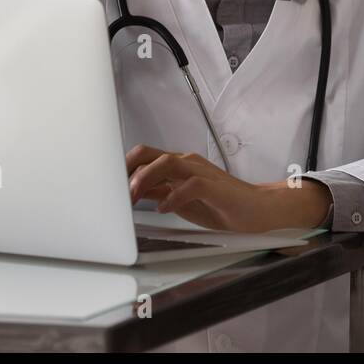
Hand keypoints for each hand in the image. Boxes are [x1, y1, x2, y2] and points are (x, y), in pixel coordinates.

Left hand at [125, 144, 331, 232]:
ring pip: (166, 162)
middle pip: (149, 152)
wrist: (257, 210)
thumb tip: (132, 193)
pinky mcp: (214, 186)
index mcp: (178, 165)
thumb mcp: (181, 199)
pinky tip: (164, 208)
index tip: (106, 183)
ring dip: (145, 178)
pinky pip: (190, 185)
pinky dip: (173, 196)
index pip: (143, 156)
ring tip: (132, 197)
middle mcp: (187, 163)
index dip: (122, 167)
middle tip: (113, 188)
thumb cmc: (221, 205)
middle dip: (127, 167)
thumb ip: (159, 192)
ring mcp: (200, 172)